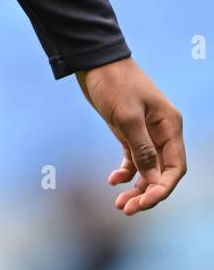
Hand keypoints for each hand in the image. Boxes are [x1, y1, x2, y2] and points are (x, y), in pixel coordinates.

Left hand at [75, 57, 185, 213]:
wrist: (94, 60)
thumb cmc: (114, 82)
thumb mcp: (127, 115)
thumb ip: (142, 148)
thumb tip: (154, 180)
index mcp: (170, 126)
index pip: (175, 168)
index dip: (162, 189)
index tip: (144, 204)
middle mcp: (162, 132)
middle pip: (161, 173)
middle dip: (147, 194)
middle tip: (125, 209)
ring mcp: (146, 133)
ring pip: (147, 170)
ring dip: (136, 188)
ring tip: (119, 204)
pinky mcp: (129, 132)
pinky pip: (133, 160)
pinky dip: (125, 173)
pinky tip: (113, 181)